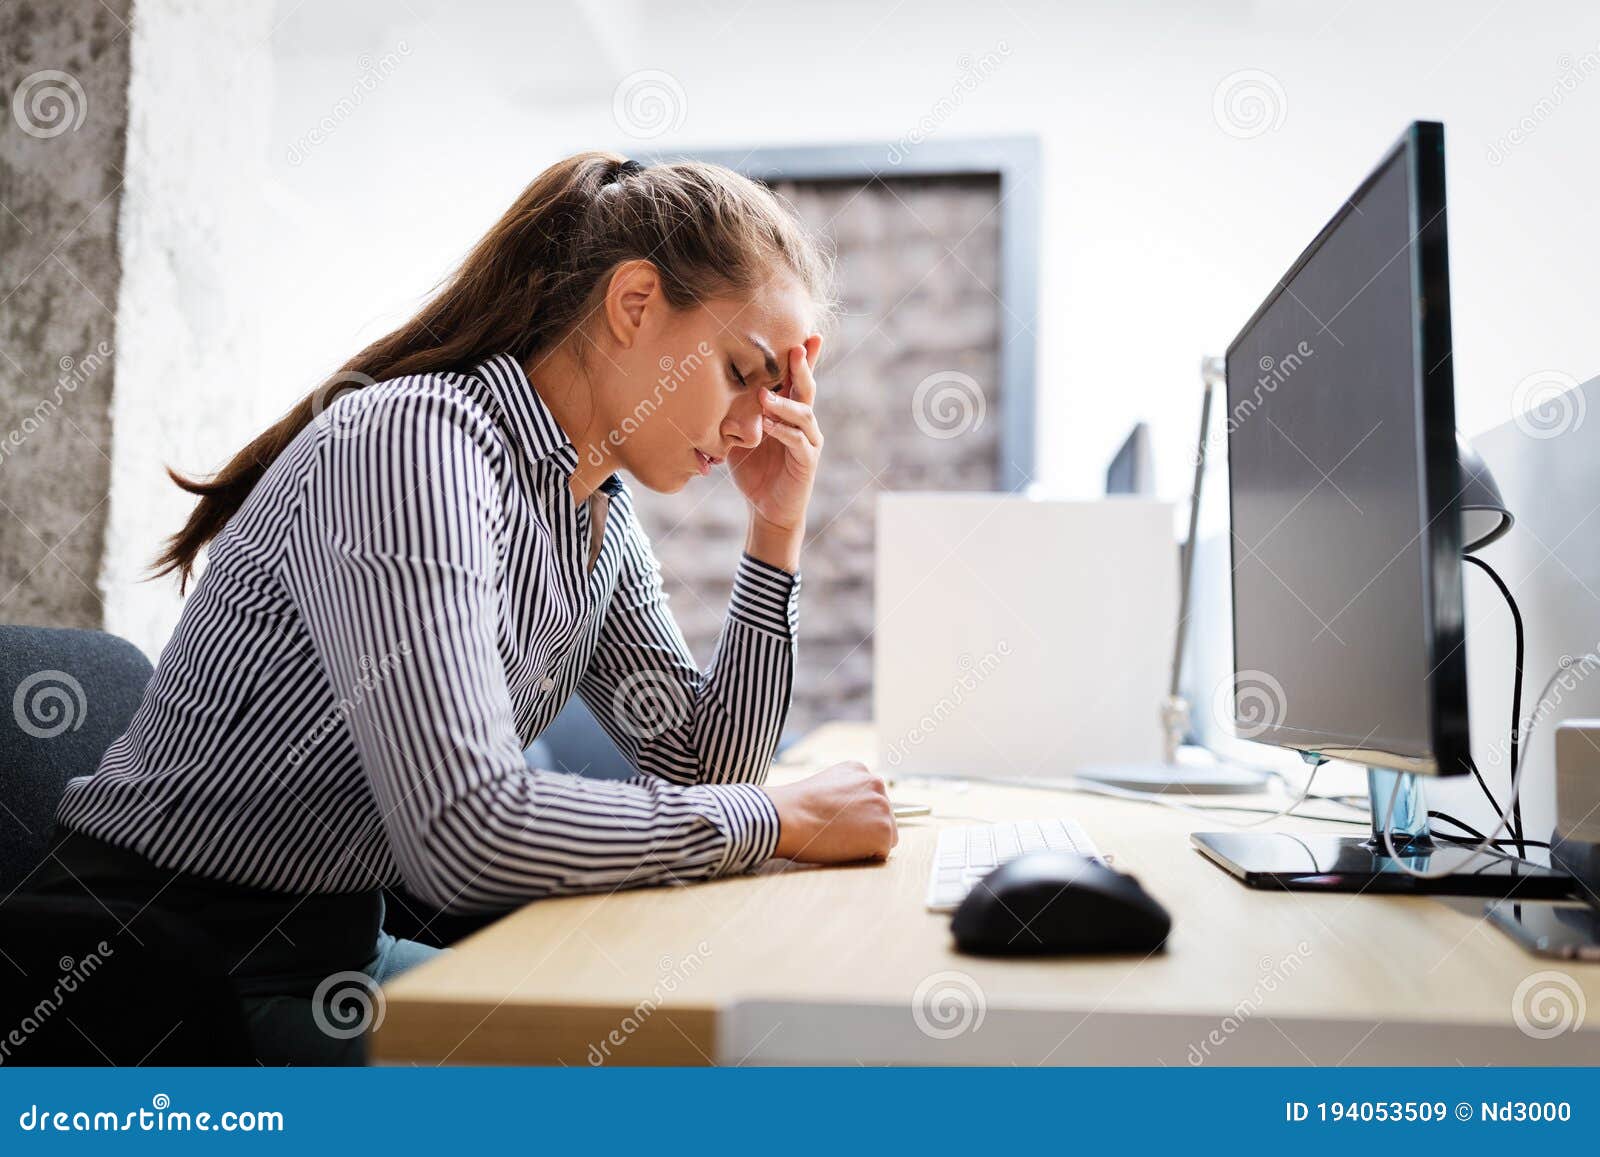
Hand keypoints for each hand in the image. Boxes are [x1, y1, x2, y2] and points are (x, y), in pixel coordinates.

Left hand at [729, 339, 822, 536]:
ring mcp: (809, 440)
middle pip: (806, 388)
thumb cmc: (753, 469)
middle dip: (802, 367)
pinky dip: (783, 432)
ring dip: (784, 403)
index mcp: (788, 410)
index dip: (802, 358)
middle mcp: (803, 421)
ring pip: (803, 414)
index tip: (805, 333)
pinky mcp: (807, 460)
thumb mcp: (738, 435)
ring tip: (764, 396)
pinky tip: (768, 426)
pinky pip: (798, 441)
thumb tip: (706, 387)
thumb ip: (733, 413)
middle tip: (796, 348)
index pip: (795, 379)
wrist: (767, 508)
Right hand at [762, 760, 897, 863]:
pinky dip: (866, 856)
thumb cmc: (795, 807)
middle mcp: (875, 783)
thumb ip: (844, 792)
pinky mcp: (884, 830)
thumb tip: (854, 811)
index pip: (870, 798)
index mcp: (859, 770)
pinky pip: (882, 852)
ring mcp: (882, 806)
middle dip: (865, 827)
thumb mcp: (823, 785)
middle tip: (837, 831)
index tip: (836, 819)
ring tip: (839, 838)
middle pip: (882, 815)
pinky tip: (844, 847)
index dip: (854, 815)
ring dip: (867, 841)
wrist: (787, 818)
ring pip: (886, 833)